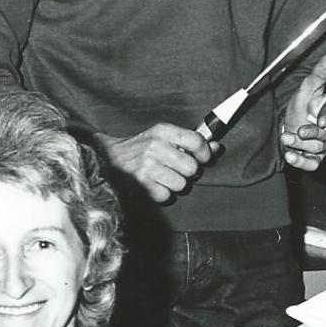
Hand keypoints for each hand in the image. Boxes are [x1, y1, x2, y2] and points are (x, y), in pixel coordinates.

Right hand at [97, 123, 219, 202]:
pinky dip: (162, 194)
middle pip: (191, 168)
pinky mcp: (141, 184)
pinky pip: (166, 195)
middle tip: (176, 169)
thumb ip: (190, 142)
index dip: (204, 153)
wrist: (108, 158)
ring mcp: (147, 166)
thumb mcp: (163, 138)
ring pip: (181, 184)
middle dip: (187, 173)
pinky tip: (153, 185)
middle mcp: (155, 146)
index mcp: (162, 131)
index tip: (200, 158)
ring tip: (163, 177)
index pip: (196, 141)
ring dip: (174, 185)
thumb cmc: (141, 149)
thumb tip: (217, 147)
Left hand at [279, 52, 325, 171]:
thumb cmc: (304, 104)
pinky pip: (312, 164)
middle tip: (299, 131)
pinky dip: (301, 161)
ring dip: (301, 144)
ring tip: (286, 138)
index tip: (320, 120)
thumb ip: (320, 73)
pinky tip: (290, 156)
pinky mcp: (314, 158)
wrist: (290, 122)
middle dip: (312, 134)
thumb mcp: (308, 88)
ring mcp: (324, 146)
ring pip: (318, 148)